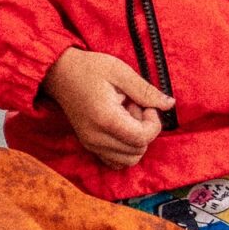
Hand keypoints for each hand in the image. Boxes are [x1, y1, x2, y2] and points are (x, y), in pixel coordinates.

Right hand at [44, 48, 172, 169]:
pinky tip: (121, 128)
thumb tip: (169, 104)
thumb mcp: (120, 71)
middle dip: (144, 131)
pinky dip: (125, 149)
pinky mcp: (89, 146)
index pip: (142, 138)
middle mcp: (96, 137)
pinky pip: (115, 161)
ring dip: (135, 141)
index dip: (154, 123)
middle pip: (137, 151)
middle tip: (135, 107)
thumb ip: (146, 91)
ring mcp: (91, 144)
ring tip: (127, 117)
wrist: (59, 73)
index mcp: (105, 118)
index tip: (147, 105)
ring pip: (129, 160)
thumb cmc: (89, 68)